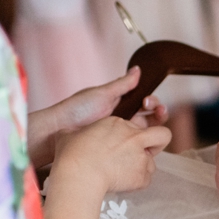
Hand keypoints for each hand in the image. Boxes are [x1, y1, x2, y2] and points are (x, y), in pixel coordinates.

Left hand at [27, 67, 168, 166]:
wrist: (60, 131)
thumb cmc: (76, 110)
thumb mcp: (102, 94)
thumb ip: (122, 84)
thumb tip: (138, 69)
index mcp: (120, 104)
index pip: (144, 102)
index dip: (152, 100)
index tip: (147, 100)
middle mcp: (123, 119)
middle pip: (150, 116)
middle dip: (158, 111)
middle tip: (154, 109)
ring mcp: (121, 135)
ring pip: (147, 131)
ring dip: (156, 124)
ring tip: (154, 120)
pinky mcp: (119, 149)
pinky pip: (137, 146)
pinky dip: (147, 142)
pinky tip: (148, 138)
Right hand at [53, 115, 171, 195]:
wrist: (79, 174)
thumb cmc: (71, 154)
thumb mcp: (69, 134)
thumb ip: (76, 133)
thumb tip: (69, 134)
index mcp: (118, 123)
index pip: (133, 127)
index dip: (129, 137)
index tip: (119, 146)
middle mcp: (134, 137)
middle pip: (162, 134)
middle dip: (159, 142)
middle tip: (147, 152)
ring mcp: (141, 156)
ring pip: (153, 162)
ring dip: (142, 168)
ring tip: (123, 175)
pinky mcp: (142, 175)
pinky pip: (147, 179)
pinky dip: (137, 183)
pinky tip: (123, 184)